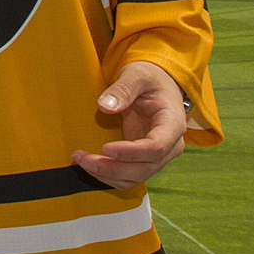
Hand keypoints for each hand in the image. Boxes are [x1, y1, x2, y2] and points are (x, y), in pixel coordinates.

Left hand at [73, 60, 187, 188]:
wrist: (158, 85)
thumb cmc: (151, 79)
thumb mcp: (137, 75)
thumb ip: (123, 89)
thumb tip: (104, 106)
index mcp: (172, 124)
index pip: (156, 147)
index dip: (131, 153)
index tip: (105, 148)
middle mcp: (169, 146)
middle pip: (144, 168)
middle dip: (113, 168)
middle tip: (84, 159)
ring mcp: (157, 156)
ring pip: (135, 177)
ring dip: (107, 175)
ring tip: (81, 160)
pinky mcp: (143, 159)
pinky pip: (128, 175)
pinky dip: (109, 175)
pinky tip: (89, 164)